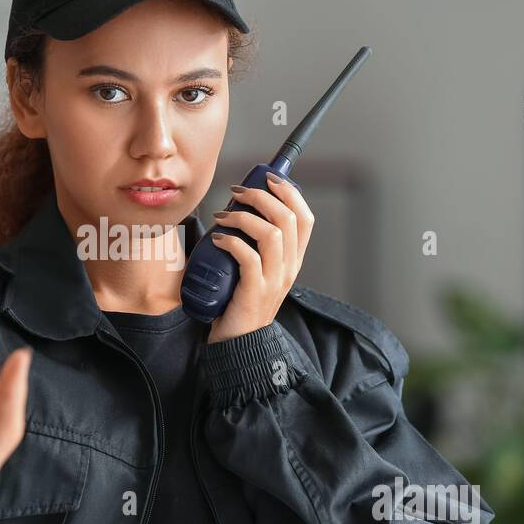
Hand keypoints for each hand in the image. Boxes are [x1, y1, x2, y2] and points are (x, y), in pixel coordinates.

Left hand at [206, 173, 314, 343]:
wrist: (238, 345)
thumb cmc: (239, 303)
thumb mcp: (256, 271)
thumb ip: (254, 246)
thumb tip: (232, 211)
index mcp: (292, 260)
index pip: (305, 218)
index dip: (290, 193)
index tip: (268, 178)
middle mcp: (289, 268)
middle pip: (288, 218)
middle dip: (262, 196)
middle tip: (237, 192)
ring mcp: (275, 280)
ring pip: (271, 233)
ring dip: (244, 216)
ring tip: (223, 216)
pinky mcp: (255, 291)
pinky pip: (248, 257)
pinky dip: (231, 241)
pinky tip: (218, 238)